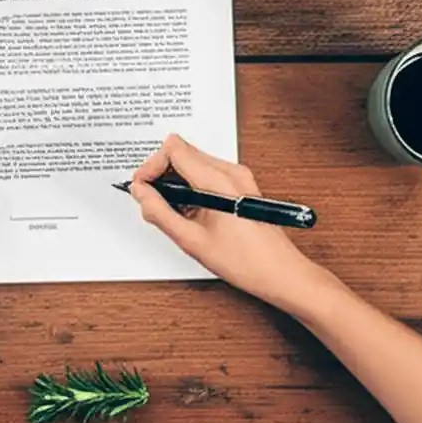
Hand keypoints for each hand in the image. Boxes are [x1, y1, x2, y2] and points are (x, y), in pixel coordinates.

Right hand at [129, 134, 331, 315]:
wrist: (280, 273)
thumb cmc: (246, 261)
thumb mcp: (192, 240)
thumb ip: (160, 213)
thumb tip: (141, 194)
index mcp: (218, 180)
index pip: (174, 150)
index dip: (151, 166)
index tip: (142, 187)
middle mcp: (230, 172)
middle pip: (182, 153)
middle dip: (160, 174)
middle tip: (150, 201)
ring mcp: (238, 177)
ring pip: (193, 163)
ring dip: (175, 183)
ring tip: (170, 212)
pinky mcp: (240, 186)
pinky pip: (206, 175)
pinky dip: (190, 188)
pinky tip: (188, 214)